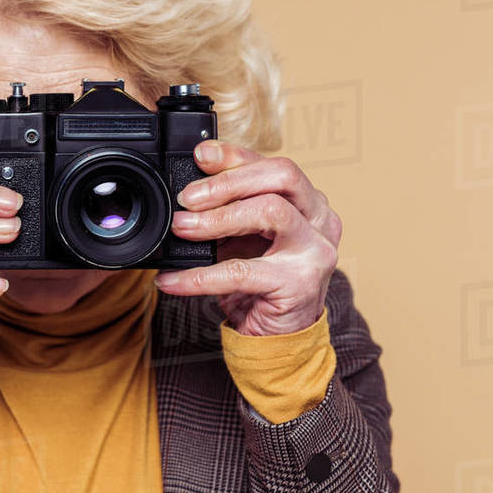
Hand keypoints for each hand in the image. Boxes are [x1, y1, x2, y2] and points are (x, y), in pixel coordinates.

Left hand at [153, 140, 340, 335]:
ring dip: (217, 218)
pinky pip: (241, 271)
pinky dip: (198, 276)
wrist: (277, 337)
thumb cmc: (260, 281)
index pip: (275, 166)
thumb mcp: (242, 237)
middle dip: (229, 181)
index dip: (236, 156)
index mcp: (309, 202)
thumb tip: (184, 192)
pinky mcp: (299, 284)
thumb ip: (225, 211)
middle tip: (188, 198)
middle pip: (282, 176)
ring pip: (270, 211)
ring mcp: (315, 251)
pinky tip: (171, 280)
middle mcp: (320, 220)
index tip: (200, 155)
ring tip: (181, 228)